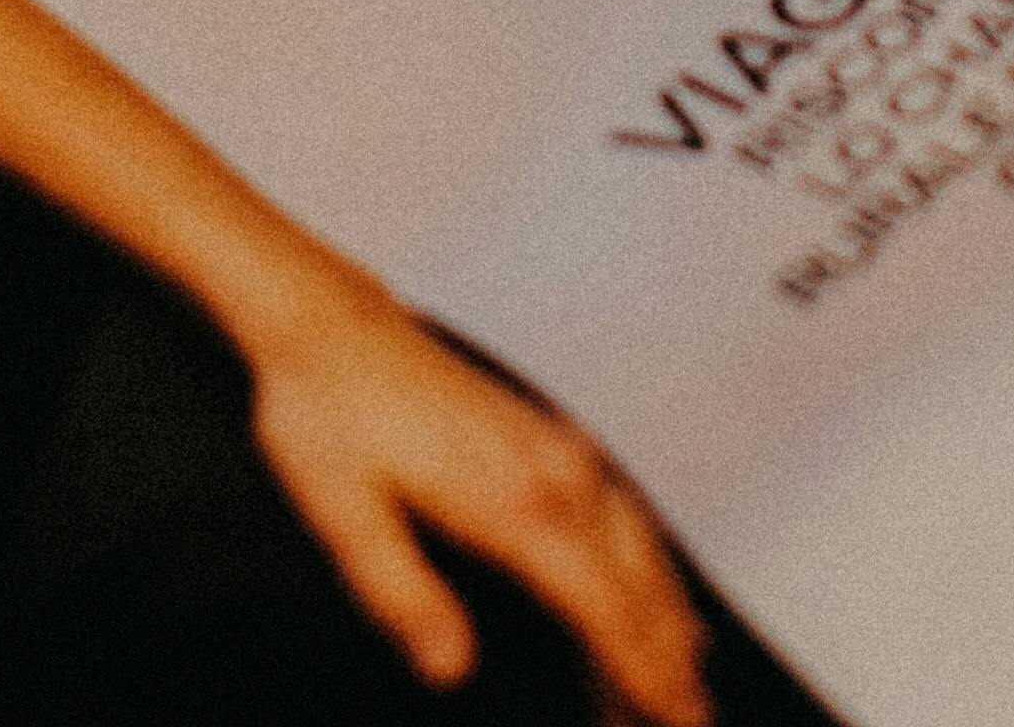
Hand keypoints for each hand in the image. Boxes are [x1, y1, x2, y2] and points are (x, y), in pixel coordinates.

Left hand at [245, 287, 714, 723]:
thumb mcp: (343, 514)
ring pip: (640, 549)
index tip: (675, 721)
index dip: (643, 670)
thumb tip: (452, 670)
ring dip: (666, 620)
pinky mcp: (548, 439)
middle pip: (638, 584)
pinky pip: (621, 516)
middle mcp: (553, 470)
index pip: (603, 602)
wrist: (330, 326)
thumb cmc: (330, 414)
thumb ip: (402, 596)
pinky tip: (652, 597)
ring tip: (683, 687)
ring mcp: (557, 449)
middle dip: (670, 663)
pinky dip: (647, 570)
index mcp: (512, 498)